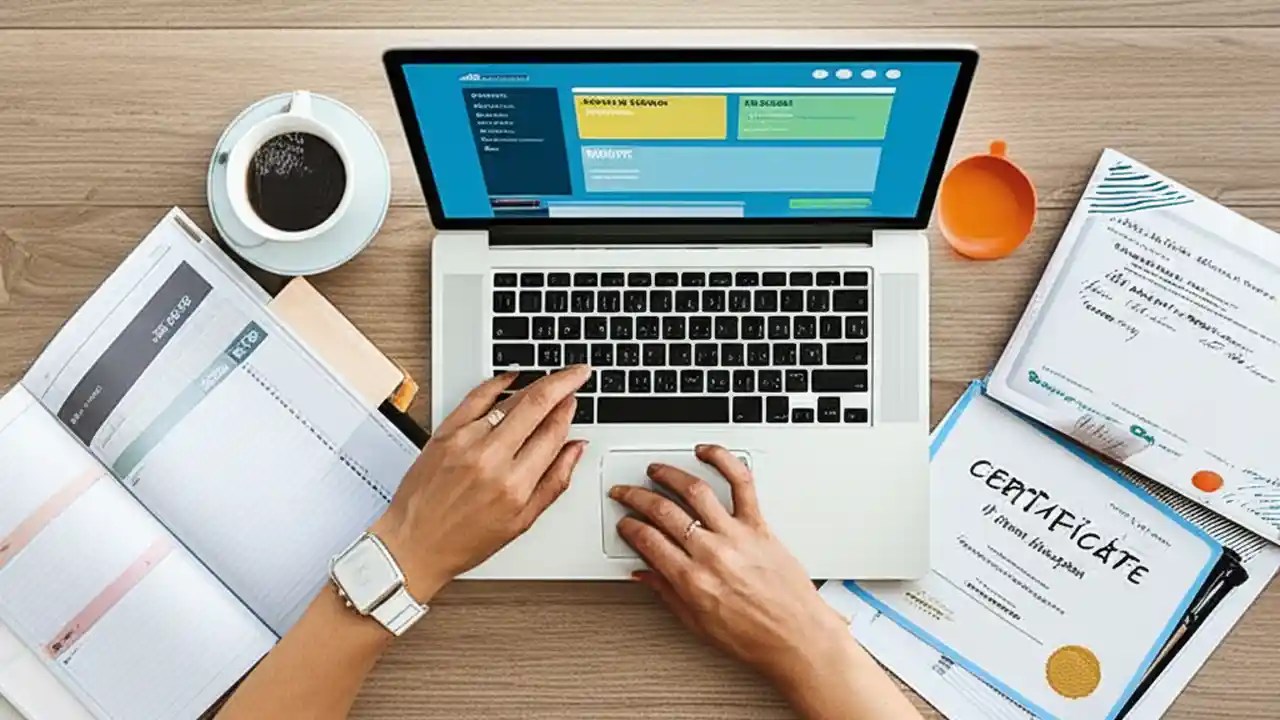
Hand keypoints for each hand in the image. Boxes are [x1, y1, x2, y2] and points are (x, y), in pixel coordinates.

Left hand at [371, 366, 589, 599]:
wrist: (412, 543)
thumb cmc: (462, 539)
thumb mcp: (521, 522)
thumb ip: (554, 482)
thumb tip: (575, 449)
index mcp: (515, 485)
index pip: (553, 432)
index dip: (569, 410)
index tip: (577, 398)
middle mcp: (492, 459)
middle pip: (537, 404)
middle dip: (563, 382)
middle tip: (577, 372)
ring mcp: (466, 442)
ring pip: (510, 399)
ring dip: (535, 383)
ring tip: (550, 378)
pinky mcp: (445, 433)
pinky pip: (477, 397)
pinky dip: (497, 383)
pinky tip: (512, 377)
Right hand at [609, 445, 850, 685]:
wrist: (797, 638)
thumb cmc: (755, 637)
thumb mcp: (698, 624)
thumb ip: (667, 593)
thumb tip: (644, 574)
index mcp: (692, 580)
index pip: (647, 540)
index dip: (629, 527)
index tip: (625, 522)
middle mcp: (711, 553)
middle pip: (662, 511)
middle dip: (636, 497)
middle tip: (627, 492)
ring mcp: (736, 535)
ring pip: (694, 490)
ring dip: (668, 474)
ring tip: (656, 470)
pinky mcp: (759, 525)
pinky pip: (742, 483)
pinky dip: (723, 460)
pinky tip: (707, 452)